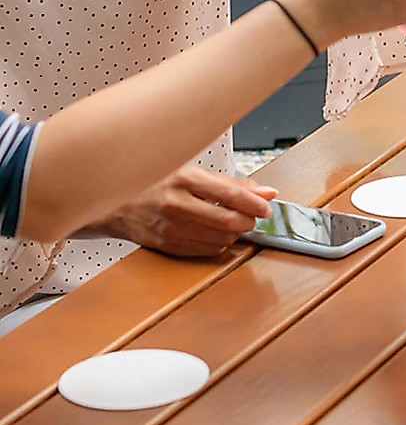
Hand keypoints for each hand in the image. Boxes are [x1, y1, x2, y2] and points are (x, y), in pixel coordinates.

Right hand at [91, 166, 276, 256]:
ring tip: (230, 221)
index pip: (232, 195)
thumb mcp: (195, 174)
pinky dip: (218, 242)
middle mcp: (177, 204)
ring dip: (234, 233)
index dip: (256, 204)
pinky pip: (206, 250)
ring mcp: (170, 228)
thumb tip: (268, 193)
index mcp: (186, 179)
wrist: (117, 202)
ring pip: (220, 239)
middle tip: (253, 216)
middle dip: (248, 221)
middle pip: (228, 222)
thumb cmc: (159, 183)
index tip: (267, 208)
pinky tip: (213, 231)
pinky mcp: (166, 245)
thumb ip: (234, 184)